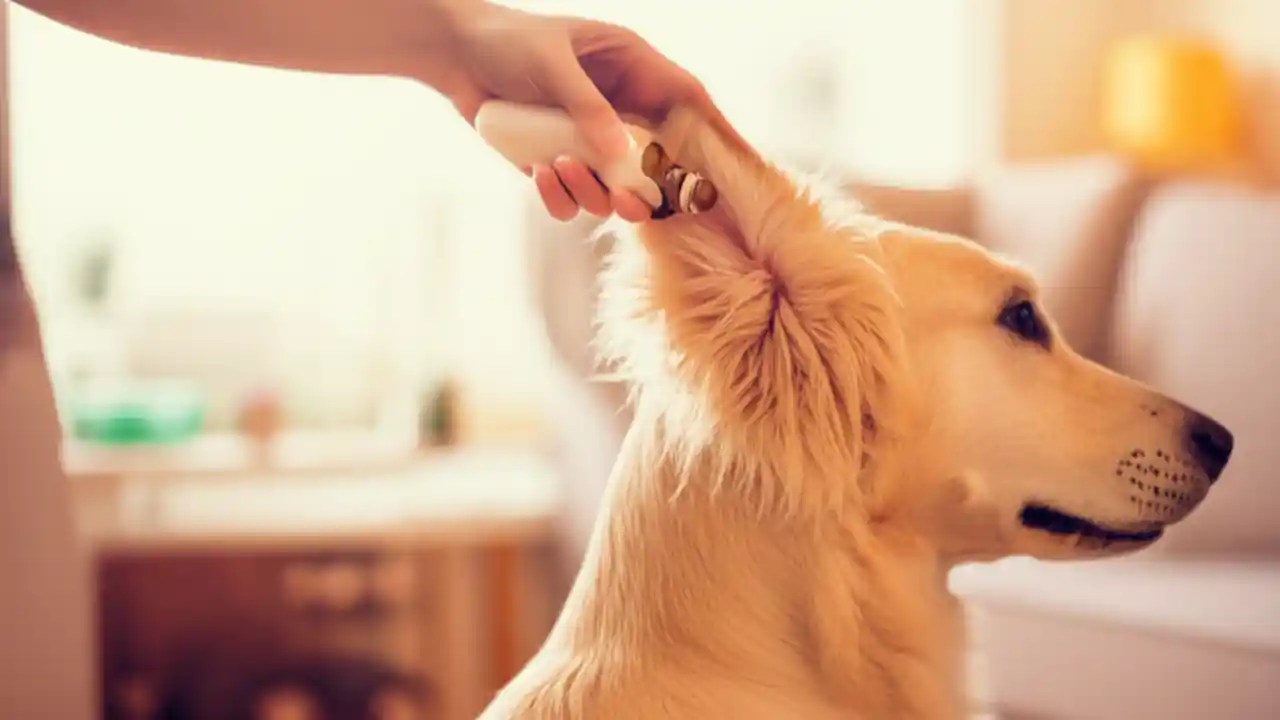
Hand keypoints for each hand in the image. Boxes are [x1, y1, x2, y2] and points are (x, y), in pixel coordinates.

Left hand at [437, 3, 709, 221]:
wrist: (455, 55)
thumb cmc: (507, 42)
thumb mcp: (551, 65)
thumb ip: (587, 107)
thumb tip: (622, 155)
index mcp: (633, 68)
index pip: (688, 101)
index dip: (718, 134)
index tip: (740, 166)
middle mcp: (621, 107)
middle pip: (661, 160)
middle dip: (651, 188)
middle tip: (634, 204)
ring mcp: (592, 140)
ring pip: (618, 188)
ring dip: (594, 192)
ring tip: (557, 167)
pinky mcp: (563, 163)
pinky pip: (576, 198)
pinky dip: (561, 197)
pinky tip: (539, 173)